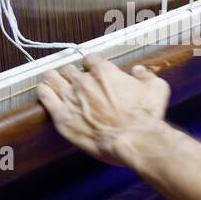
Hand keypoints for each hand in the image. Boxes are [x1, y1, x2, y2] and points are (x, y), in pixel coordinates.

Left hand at [36, 54, 170, 165]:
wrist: (135, 140)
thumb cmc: (146, 117)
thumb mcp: (156, 88)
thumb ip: (146, 75)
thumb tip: (138, 71)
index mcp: (104, 71)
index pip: (89, 59)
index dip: (91, 66)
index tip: (92, 72)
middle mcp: (84, 81)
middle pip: (69, 69)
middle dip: (72, 74)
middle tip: (75, 83)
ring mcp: (71, 98)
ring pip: (52, 77)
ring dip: (54, 79)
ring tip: (56, 84)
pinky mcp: (62, 117)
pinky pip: (44, 96)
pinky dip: (44, 92)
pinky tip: (46, 94)